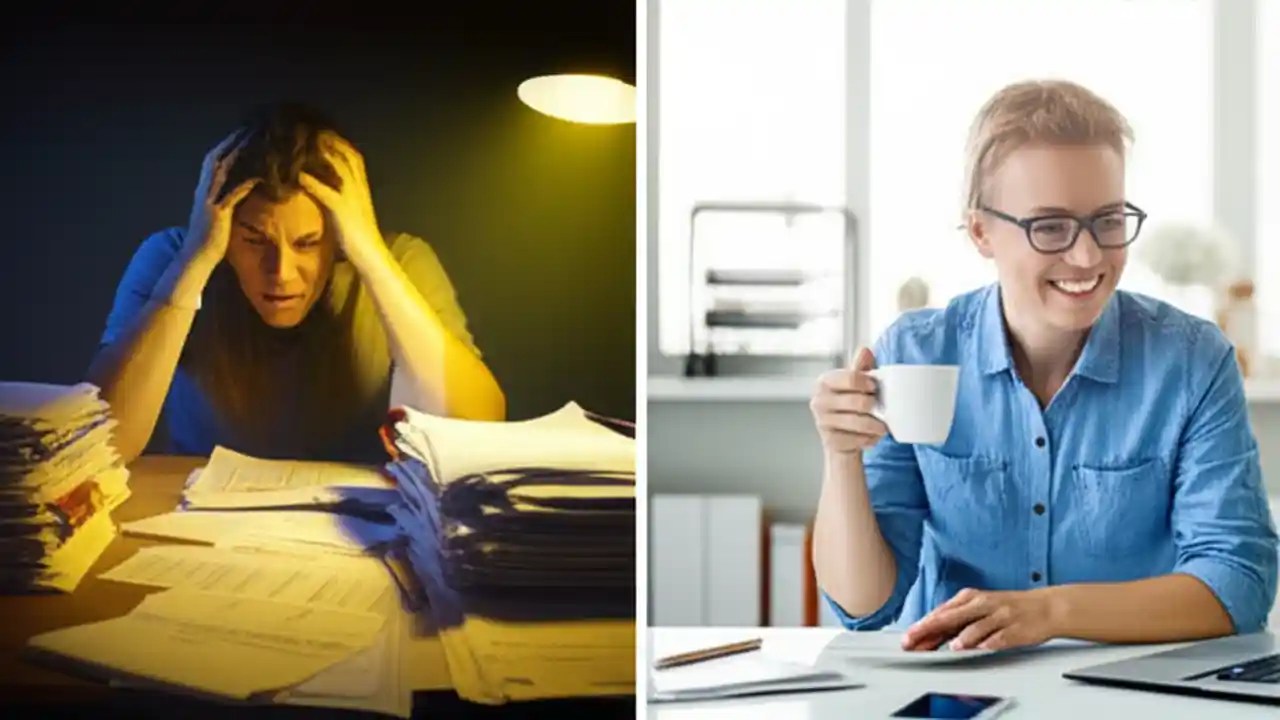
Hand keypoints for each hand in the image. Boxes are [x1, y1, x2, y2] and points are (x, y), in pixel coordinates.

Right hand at [183, 129, 258, 262]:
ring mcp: (210, 201)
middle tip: (247, 129)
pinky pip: (233, 194)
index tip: (239, 133)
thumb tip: (237, 190)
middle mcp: (204, 191)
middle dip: (230, 142)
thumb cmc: (209, 238)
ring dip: (236, 155)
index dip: (225, 145)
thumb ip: (224, 199)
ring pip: (221, 171)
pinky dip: (245, 184)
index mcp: (204, 190)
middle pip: (216, 159)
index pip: (213, 161)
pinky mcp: (218, 214)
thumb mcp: (217, 214)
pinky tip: (259, 176)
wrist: (196, 256)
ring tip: (252, 142)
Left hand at [297, 133, 385, 268]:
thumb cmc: (359, 236)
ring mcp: (351, 197)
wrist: (370, 253)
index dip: (340, 142)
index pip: (354, 156)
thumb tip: (328, 187)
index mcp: (362, 187)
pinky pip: (326, 191)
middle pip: (347, 154)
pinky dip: (312, 182)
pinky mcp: (341, 209)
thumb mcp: (352, 210)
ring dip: (322, 154)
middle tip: (312, 131)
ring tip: (304, 144)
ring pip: (339, 167)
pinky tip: (299, 176)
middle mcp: (359, 187)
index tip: (323, 133)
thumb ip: (342, 196)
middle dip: (331, 140)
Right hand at [810, 347, 888, 453]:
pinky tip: (870, 436)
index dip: (869, 383)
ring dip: (876, 426)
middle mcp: (819, 401)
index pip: (852, 378)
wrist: (839, 439)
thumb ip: (861, 367)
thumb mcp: (854, 385)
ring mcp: (822, 422)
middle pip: (859, 402)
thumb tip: (866, 350)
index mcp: (825, 382)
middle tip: (881, 409)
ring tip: (882, 426)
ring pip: (860, 423)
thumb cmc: (849, 407)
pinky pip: (858, 439)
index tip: (875, 387)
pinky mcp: (830, 441)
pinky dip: (869, 439)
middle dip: (875, 407)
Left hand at [901, 587, 1060, 651]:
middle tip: (915, 642)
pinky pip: (1001, 636)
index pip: (941, 613)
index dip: (922, 627)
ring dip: (964, 637)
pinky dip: (991, 642)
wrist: (1045, 607)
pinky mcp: (1016, 628)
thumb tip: (928, 636)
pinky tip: (983, 648)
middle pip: (951, 617)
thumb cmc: (1006, 610)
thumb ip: (955, 623)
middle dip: (931, 630)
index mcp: (969, 598)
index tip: (907, 639)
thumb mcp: (978, 610)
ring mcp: (999, 615)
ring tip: (952, 647)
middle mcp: (982, 604)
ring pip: (977, 626)